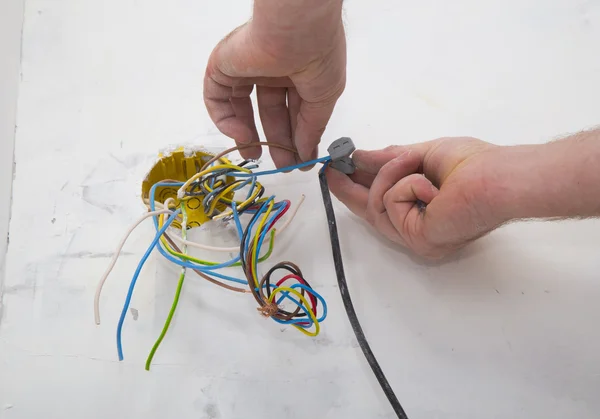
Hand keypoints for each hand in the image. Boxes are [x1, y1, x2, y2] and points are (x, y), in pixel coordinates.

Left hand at [204, 2, 345, 167]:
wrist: (296, 28)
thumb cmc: (318, 56)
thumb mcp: (323, 97)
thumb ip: (312, 128)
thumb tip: (307, 155)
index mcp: (298, 70)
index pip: (293, 108)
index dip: (296, 135)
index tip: (300, 160)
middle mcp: (272, 67)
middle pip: (268, 110)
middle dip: (275, 138)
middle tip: (280, 164)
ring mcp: (246, 66)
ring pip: (241, 106)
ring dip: (246, 133)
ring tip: (254, 155)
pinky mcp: (222, 67)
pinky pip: (218, 98)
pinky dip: (226, 120)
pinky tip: (242, 134)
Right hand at [326, 137, 499, 258]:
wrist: (497, 179)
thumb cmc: (472, 165)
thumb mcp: (421, 155)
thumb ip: (389, 160)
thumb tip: (361, 156)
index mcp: (422, 211)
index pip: (382, 202)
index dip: (359, 186)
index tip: (340, 170)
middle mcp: (417, 228)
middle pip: (371, 212)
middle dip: (349, 190)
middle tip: (328, 171)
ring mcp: (416, 237)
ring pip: (377, 205)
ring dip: (391, 174)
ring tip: (411, 161)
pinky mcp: (416, 238)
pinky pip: (390, 204)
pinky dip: (407, 184)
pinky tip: (432, 187)